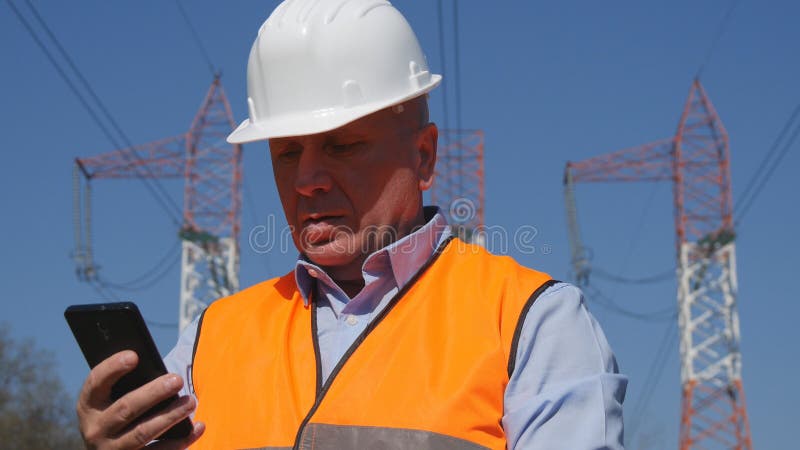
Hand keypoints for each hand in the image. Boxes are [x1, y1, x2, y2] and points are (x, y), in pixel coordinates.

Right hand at [77, 350, 204, 448]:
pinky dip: (181, 441)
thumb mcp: (112, 399)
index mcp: (89, 405)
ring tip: (191, 401)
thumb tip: (159, 369)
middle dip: (153, 393)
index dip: (113, 368)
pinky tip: (198, 427)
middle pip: (126, 408)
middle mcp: (95, 430)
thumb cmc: (118, 414)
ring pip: (143, 433)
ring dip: (170, 416)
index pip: (96, 382)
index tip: (135, 356)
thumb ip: (127, 384)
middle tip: (177, 380)